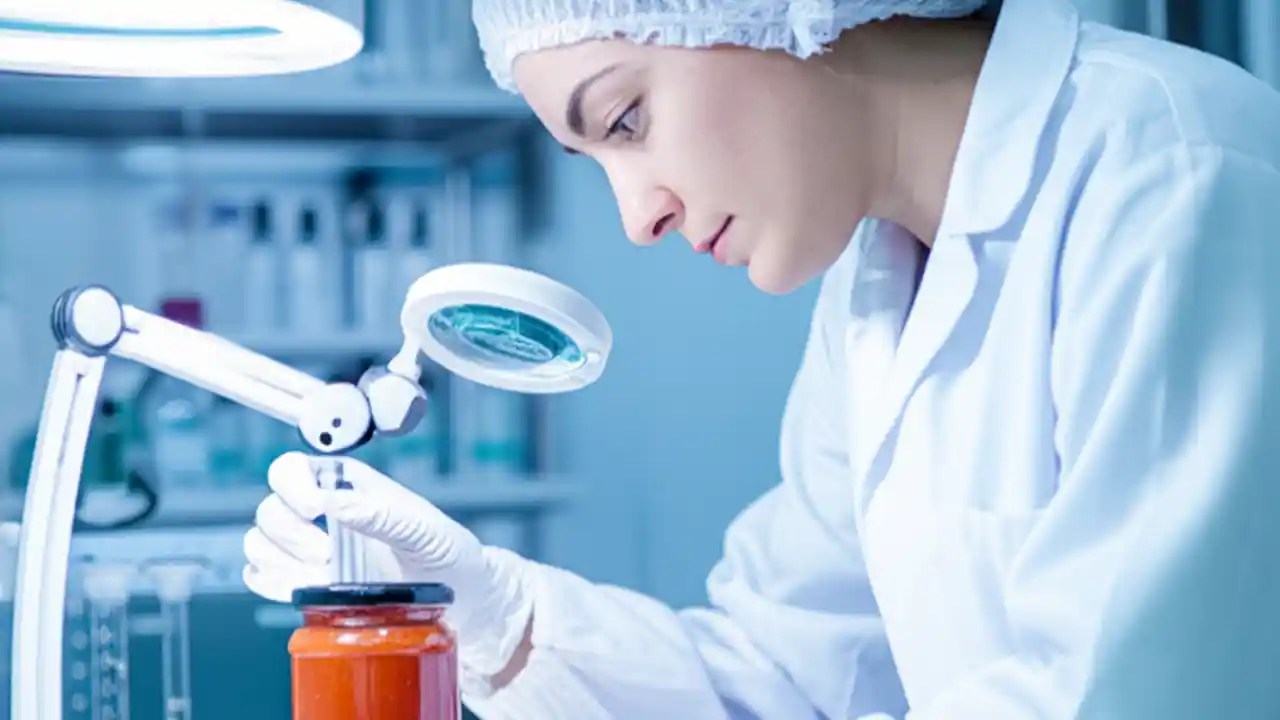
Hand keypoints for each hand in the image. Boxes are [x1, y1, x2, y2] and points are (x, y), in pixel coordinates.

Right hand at [242, 452, 533, 676]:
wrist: (460, 602)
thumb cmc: (449, 555)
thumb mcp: (427, 531)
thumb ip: (386, 515)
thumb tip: (337, 504)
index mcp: (347, 484)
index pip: (291, 468)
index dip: (291, 485)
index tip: (317, 510)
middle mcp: (323, 513)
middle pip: (268, 508)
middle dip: (290, 534)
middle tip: (327, 556)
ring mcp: (311, 549)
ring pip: (259, 543)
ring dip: (280, 562)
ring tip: (323, 577)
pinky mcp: (307, 584)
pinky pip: (262, 577)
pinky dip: (271, 584)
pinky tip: (304, 589)